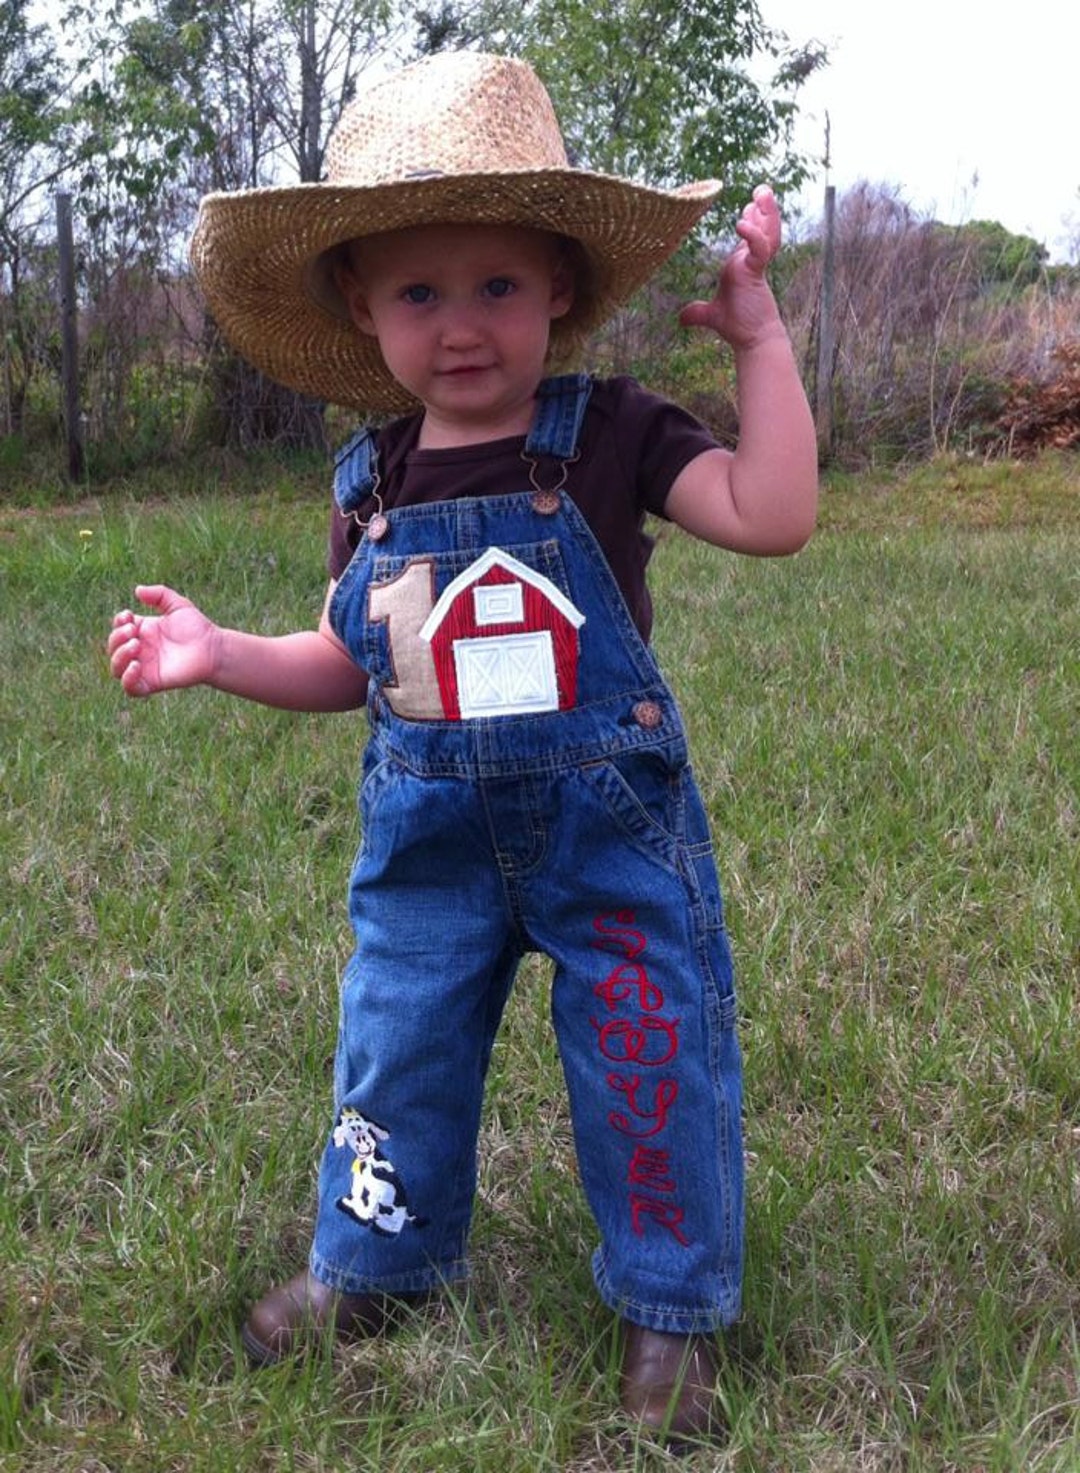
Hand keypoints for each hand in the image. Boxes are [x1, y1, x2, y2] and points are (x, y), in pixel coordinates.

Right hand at [108, 585, 218, 697]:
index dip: (118, 622)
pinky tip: (136, 665)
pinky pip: (130, 689)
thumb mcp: (178, 605)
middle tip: (133, 630)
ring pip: (116, 668)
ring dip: (119, 656)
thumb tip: (137, 590)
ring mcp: (145, 668)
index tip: (129, 615)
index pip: (119, 628)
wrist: (213, 648)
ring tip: (136, 645)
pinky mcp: (152, 683)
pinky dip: (127, 679)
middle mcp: (141, 651)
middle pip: (113, 647)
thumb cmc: (197, 627)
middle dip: (117, 637)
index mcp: (143, 632)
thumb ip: (159, 594)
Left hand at [679, 185, 786, 349]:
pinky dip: (753, 236)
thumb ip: (698, 312)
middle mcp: (750, 262)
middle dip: (764, 208)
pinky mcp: (756, 273)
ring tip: (762, 193)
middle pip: (764, 228)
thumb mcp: (712, 315)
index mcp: (743, 266)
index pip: (751, 237)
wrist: (751, 339)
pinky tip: (742, 224)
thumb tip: (681, 318)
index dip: (752, 220)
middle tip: (761, 189)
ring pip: (767, 233)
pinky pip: (759, 249)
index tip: (749, 205)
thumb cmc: (737, 325)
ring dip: (766, 213)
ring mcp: (755, 266)